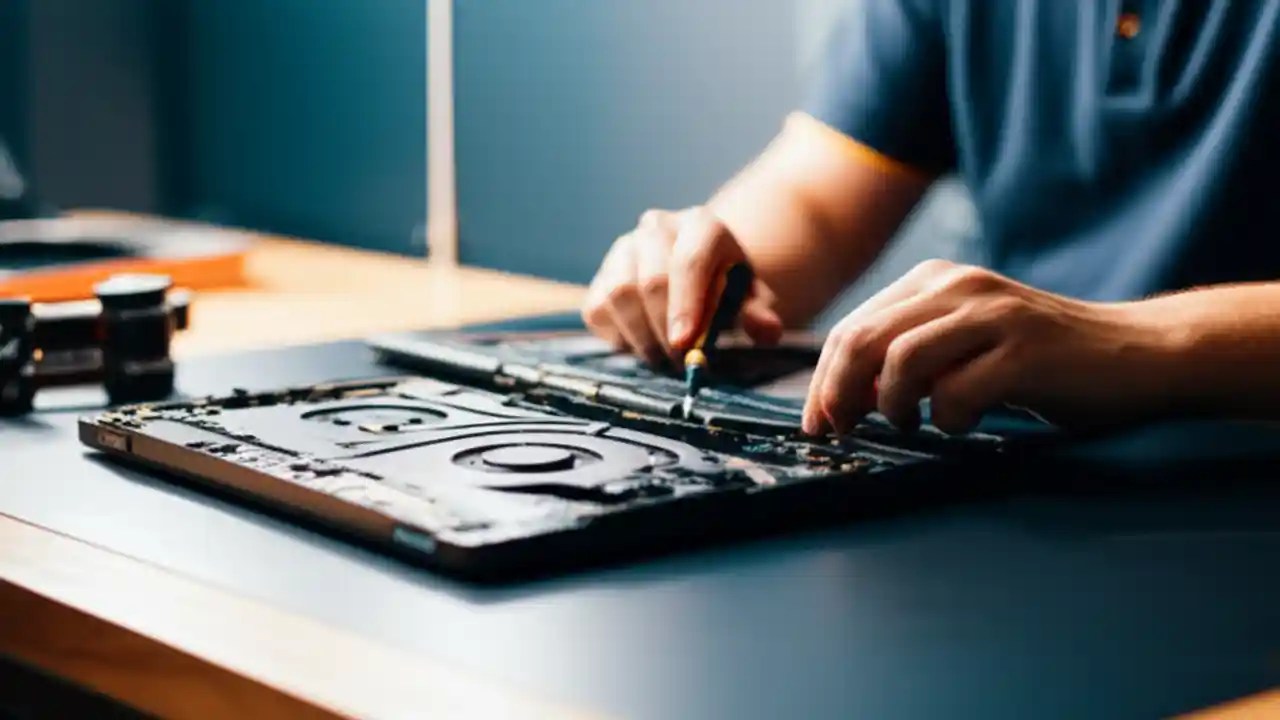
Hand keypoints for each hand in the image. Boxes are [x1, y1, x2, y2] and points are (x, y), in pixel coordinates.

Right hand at [582, 207, 783, 365]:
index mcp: (700, 225)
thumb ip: (758, 315)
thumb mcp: (749, 301)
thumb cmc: (726, 290)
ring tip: (664, 357)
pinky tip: (643, 343)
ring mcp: (624, 249)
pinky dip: (620, 336)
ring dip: (642, 336)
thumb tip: (767, 330)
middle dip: (665, 329)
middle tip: (680, 362)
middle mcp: (656, 228)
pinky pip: (599, 310)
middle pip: (652, 280)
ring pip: (620, 294)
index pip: (689, 260)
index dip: (685, 304)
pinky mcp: (601, 275)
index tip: (684, 343)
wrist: (696, 277)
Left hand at [802, 259, 1173, 435]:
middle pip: (863, 339)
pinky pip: (956, 391)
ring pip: (900, 359)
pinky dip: (947, 418)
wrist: (1135, 353)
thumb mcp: (964, 341)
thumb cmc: (1040, 359)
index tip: (818, 422)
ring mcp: (993, 315)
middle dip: (838, 393)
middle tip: (842, 431)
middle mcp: (959, 287)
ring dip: (892, 404)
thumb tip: (845, 397)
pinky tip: (963, 424)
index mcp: (935, 280)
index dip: (824, 380)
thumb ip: (908, 355)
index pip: (853, 328)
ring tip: (910, 423)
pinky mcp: (1024, 351)